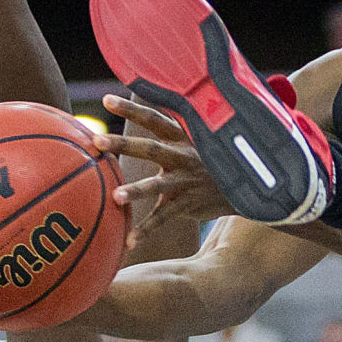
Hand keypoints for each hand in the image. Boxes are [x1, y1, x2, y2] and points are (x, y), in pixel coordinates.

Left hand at [95, 97, 229, 238]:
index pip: (154, 118)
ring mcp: (185, 182)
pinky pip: (164, 218)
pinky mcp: (187, 205)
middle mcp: (182, 156)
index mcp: (180, 137)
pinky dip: (146, 230)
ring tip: (115, 197)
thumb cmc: (206, 160)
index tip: (107, 99)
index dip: (131, 108)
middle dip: (124, 144)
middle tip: (98, 140)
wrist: (244, 188)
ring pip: (157, 185)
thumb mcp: (193, 140)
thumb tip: (135, 108)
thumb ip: (166, 131)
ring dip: (136, 191)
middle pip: (150, 148)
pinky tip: (129, 242)